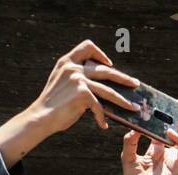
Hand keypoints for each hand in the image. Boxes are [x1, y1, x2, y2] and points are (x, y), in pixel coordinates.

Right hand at [25, 40, 140, 135]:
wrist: (41, 116)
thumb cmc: (54, 103)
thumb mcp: (63, 82)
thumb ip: (77, 76)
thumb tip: (104, 84)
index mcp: (67, 61)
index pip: (87, 47)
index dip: (100, 54)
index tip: (110, 64)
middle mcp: (73, 68)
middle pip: (106, 70)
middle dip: (123, 78)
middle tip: (136, 84)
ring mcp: (78, 80)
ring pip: (109, 91)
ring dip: (124, 101)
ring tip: (135, 108)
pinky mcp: (82, 94)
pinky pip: (100, 107)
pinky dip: (101, 117)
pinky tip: (103, 125)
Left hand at [121, 108, 177, 174]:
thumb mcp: (127, 155)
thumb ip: (130, 141)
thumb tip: (135, 128)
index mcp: (158, 149)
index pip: (167, 131)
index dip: (169, 120)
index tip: (167, 108)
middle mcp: (169, 153)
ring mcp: (175, 160)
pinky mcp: (177, 167)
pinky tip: (172, 133)